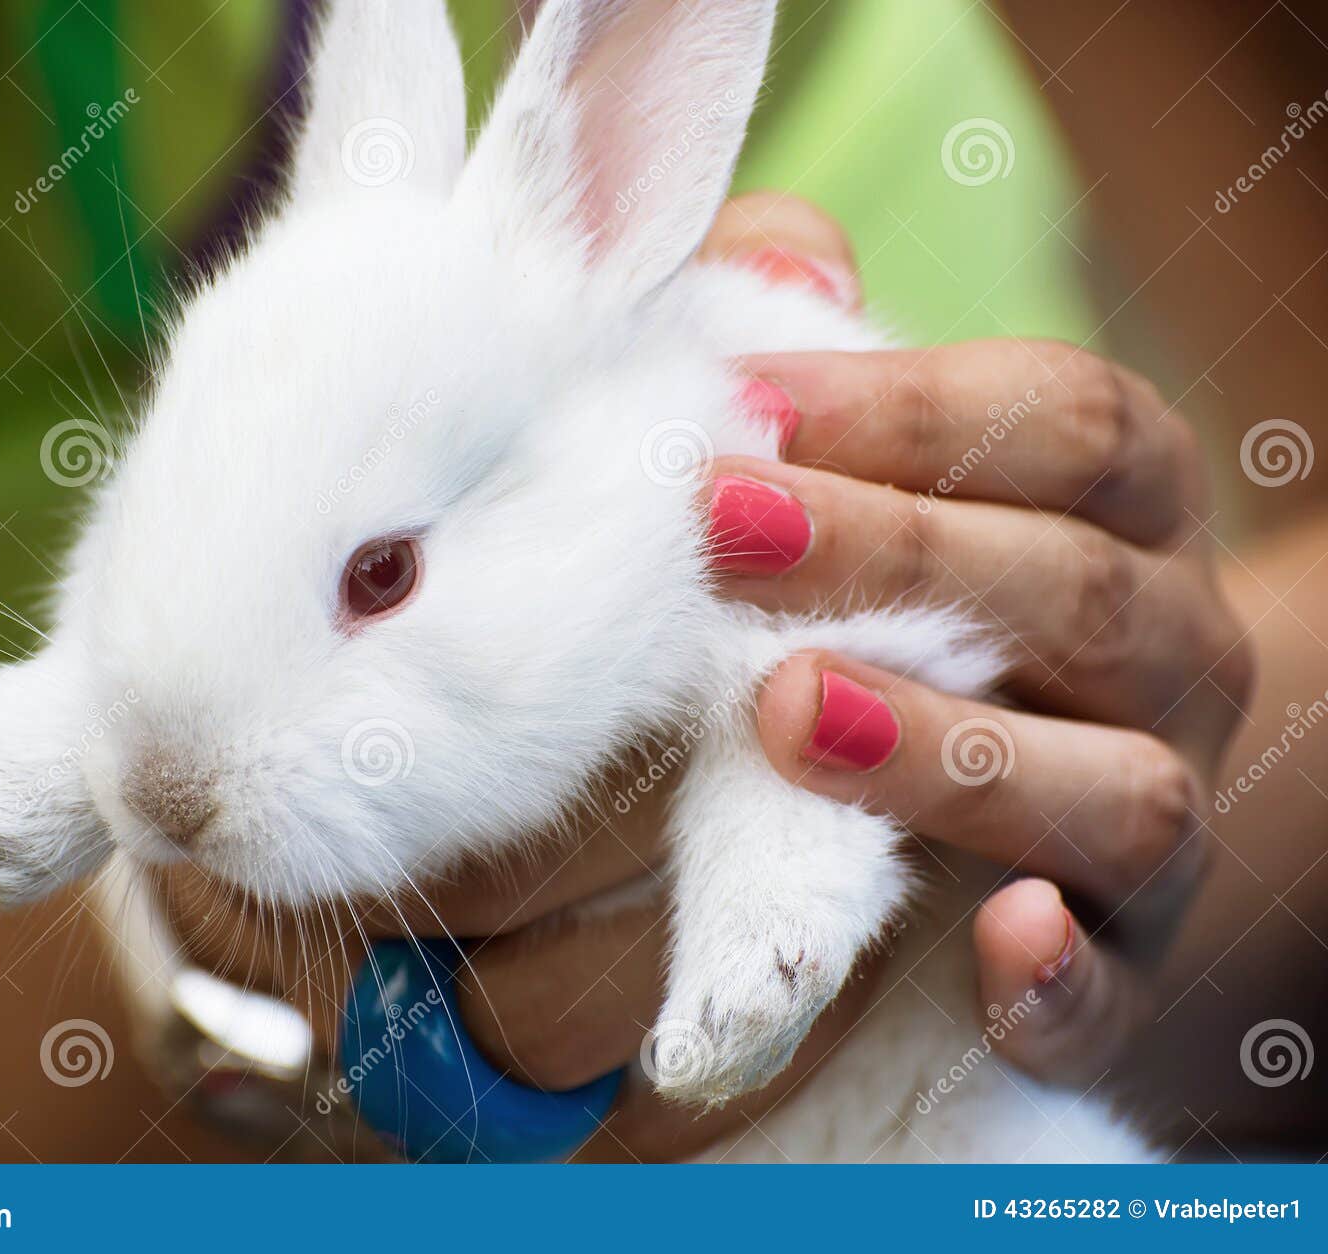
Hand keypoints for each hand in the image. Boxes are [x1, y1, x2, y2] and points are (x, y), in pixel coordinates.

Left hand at [707, 192, 1252, 1082]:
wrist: (1047, 817)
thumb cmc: (937, 609)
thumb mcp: (900, 482)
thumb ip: (829, 373)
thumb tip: (766, 257)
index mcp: (1122, 515)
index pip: (1068, 425)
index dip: (912, 405)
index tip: (742, 401)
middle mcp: (1171, 656)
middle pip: (1081, 589)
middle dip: (899, 550)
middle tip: (720, 524)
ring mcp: (1161, 823)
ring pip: (1118, 789)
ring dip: (952, 750)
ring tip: (781, 710)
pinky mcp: (1124, 975)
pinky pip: (1118, 992)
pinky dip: (1065, 979)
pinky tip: (997, 944)